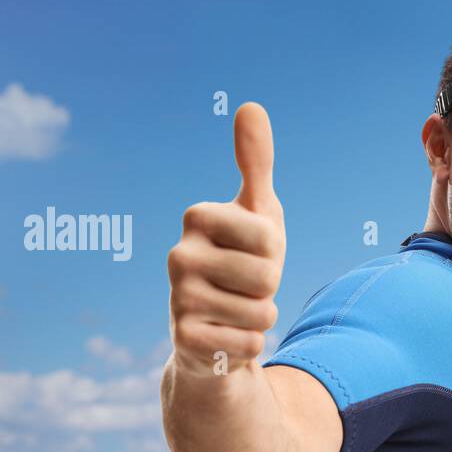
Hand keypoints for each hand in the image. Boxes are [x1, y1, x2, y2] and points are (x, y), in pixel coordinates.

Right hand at [168, 103, 284, 374]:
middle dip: (269, 287)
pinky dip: (251, 344)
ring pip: (261, 312)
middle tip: (246, 287)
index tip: (254, 253)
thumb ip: (256, 163)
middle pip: (266, 276)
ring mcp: (177, 298)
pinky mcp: (184, 339)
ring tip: (238, 310)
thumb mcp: (258, 213)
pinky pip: (251, 343)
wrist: (218, 327)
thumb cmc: (244, 262)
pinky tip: (229, 337)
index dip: (274, 251)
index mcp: (197, 217)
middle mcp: (178, 254)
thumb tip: (250, 106)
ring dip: (261, 317)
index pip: (268, 236)